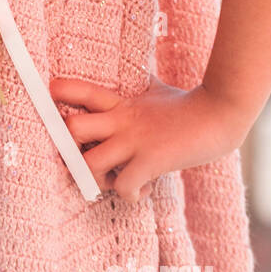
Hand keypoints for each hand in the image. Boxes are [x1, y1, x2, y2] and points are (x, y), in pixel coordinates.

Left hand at [51, 74, 252, 202]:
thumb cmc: (187, 105)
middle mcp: (121, 121)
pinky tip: (140, 189)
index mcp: (120, 103)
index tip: (50, 99)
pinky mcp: (152, 161)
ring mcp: (135, 141)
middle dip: (68, 148)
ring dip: (94, 179)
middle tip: (80, 158)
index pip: (79, 90)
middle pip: (72, 128)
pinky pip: (124, 186)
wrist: (220, 113)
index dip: (60, 93)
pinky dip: (127, 194)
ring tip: (109, 179)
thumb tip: (129, 77)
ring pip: (90, 162)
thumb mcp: (153, 91)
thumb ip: (135, 90)